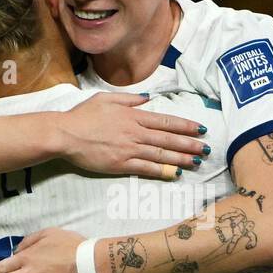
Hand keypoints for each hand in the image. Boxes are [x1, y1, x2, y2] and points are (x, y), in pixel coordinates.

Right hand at [59, 93, 207, 180]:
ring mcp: (129, 149)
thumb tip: (147, 98)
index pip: (166, 121)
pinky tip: (175, 174)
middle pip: (168, 139)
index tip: (200, 129)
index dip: (185, 126)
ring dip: (181, 159)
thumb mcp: (106, 98)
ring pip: (161, 155)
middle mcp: (135, 132)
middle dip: (190, 144)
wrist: (65, 134)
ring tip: (197, 162)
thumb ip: (129, 99)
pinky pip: (146, 168)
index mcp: (133, 115)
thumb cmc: (83, 115)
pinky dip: (162, 171)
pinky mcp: (121, 164)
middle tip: (206, 149)